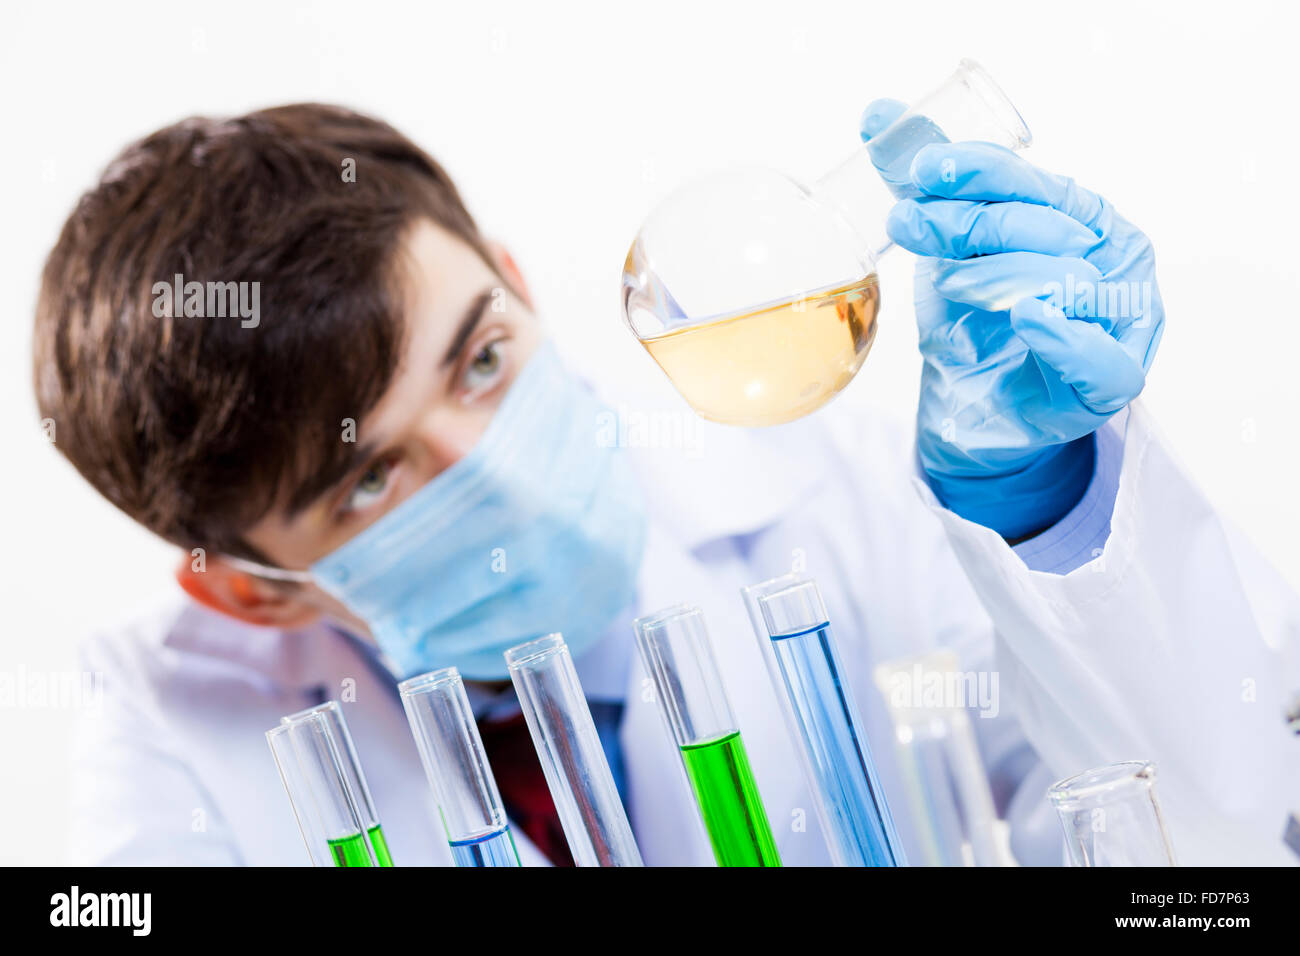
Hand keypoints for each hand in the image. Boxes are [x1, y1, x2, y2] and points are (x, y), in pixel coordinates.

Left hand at [860, 101, 1164, 538]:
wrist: (977, 415)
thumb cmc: (976, 328)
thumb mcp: (946, 250)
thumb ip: (925, 186)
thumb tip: (877, 114)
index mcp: (1083, 217)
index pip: (1034, 181)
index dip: (980, 169)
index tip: (922, 169)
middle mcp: (1114, 259)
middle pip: (1044, 227)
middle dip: (970, 222)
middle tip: (907, 223)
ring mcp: (1123, 319)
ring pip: (1065, 282)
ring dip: (998, 278)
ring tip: (949, 287)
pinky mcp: (1115, 380)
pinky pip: (1100, 358)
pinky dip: (1063, 337)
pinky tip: (1028, 320)